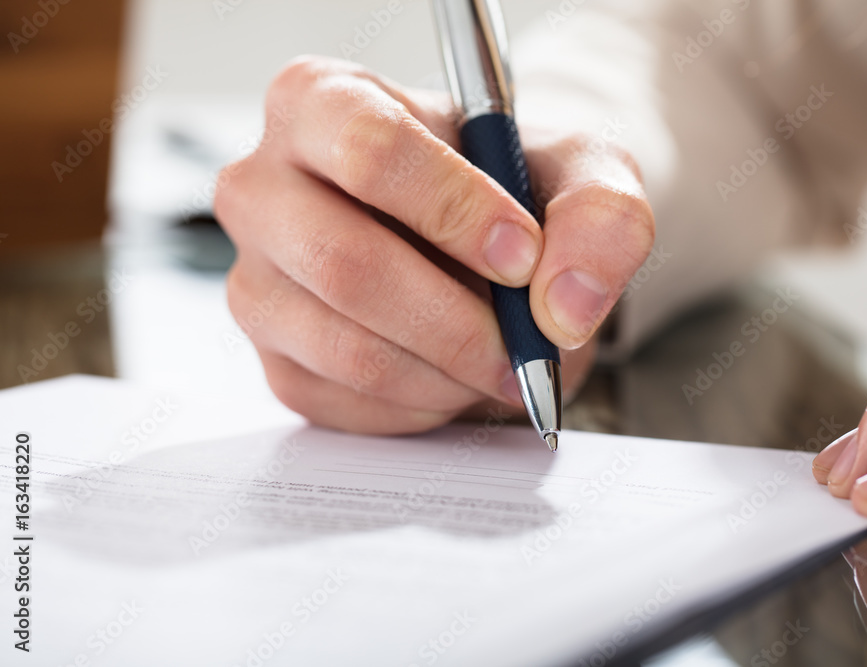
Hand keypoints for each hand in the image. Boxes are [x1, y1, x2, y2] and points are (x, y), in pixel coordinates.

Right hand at [214, 56, 653, 433]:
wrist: (481, 246)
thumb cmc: (510, 191)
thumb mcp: (578, 173)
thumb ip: (600, 215)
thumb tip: (564, 306)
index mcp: (322, 103)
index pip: (368, 150)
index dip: (453, 211)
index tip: (523, 256)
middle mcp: (264, 188)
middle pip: (345, 264)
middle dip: (455, 322)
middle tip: (525, 346)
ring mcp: (256, 280)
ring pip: (344, 348)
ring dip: (446, 373)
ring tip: (501, 363)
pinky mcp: (274, 357)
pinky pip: (342, 402)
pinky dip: (421, 407)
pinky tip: (454, 377)